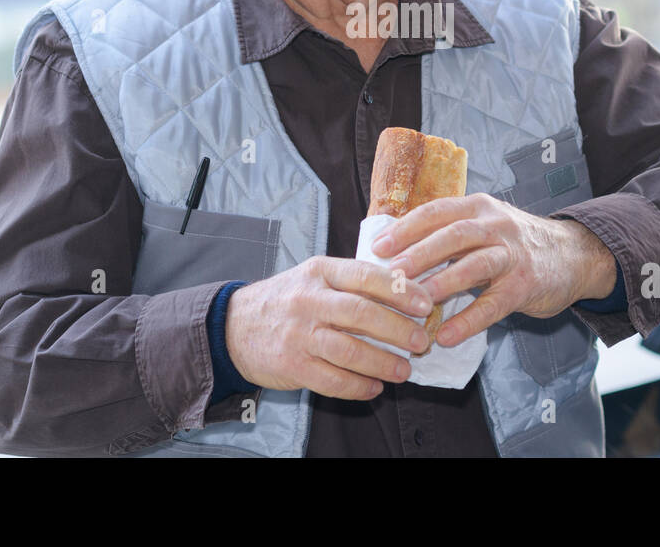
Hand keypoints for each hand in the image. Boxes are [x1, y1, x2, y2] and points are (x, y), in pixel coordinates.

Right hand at [225, 256, 434, 399]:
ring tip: (404, 370)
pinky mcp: (293, 365)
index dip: (401, 290)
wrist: (233, 326)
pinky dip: (359, 386)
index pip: (367, 276)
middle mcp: (309, 300)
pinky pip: (333, 380)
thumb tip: (405, 290)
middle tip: (421, 341)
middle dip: (398, 329)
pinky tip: (375, 387)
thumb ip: (352, 281)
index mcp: (320, 272)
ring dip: (383, 363)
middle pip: (362, 314)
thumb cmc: (286, 299)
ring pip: (350, 351)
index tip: (426, 304)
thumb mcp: (315, 277)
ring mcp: (299, 335)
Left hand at [371, 193, 616, 347]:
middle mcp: (496, 225)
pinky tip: (446, 335)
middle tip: (390, 273)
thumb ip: (448, 234)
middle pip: (453, 235)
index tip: (377, 247)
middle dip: (419, 253)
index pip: (436, 211)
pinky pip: (494, 304)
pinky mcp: (526, 285)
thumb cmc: (514, 243)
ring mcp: (512, 254)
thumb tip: (395, 253)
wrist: (573, 254)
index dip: (406, 228)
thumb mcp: (484, 225)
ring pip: (474, 266)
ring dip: (441, 283)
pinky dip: (469, 320)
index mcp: (477, 207)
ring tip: (414, 303)